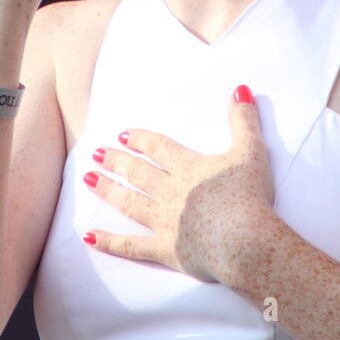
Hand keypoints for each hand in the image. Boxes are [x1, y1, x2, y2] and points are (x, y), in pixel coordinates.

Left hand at [82, 84, 276, 283]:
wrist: (245, 241)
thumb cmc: (250, 196)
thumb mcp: (251, 152)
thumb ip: (244, 121)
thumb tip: (240, 89)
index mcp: (189, 168)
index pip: (158, 148)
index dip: (141, 140)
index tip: (124, 136)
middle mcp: (171, 192)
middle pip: (138, 172)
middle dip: (116, 161)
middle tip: (97, 153)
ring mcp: (164, 222)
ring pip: (129, 202)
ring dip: (107, 189)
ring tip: (89, 179)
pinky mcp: (165, 250)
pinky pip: (130, 246)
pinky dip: (108, 242)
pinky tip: (88, 237)